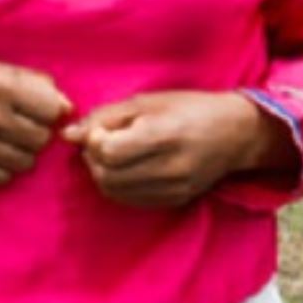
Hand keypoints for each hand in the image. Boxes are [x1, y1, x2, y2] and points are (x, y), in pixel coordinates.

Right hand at [0, 56, 73, 187]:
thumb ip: (29, 82)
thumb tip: (67, 107)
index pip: (52, 110)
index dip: (48, 112)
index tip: (36, 111)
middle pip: (40, 139)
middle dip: (34, 134)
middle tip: (16, 126)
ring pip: (24, 162)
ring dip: (18, 152)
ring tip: (0, 139)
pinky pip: (0, 177)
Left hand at [64, 90, 288, 208]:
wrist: (235, 133)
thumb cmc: (187, 108)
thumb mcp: (144, 102)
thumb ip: (103, 117)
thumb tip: (67, 135)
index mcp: (163, 135)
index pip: (108, 153)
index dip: (93, 142)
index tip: (99, 130)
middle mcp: (171, 167)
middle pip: (107, 176)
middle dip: (93, 159)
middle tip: (100, 143)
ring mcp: (175, 188)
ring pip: (115, 192)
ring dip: (102, 174)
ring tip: (113, 155)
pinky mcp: (176, 200)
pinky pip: (131, 200)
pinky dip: (119, 186)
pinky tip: (126, 168)